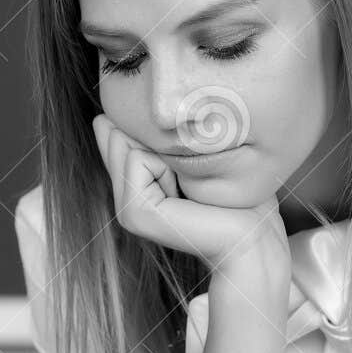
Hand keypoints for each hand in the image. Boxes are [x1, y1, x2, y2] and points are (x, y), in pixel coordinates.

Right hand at [92, 113, 285, 274]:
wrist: (252, 234)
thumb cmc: (231, 192)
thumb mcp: (183, 156)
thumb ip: (146, 142)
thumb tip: (99, 118)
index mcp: (135, 188)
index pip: (118, 134)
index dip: (156, 133)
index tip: (190, 163)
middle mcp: (125, 200)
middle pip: (120, 135)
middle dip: (158, 142)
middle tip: (191, 177)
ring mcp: (126, 210)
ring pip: (126, 144)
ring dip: (165, 153)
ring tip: (189, 186)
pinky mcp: (133, 213)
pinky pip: (136, 158)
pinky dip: (165, 166)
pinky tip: (185, 194)